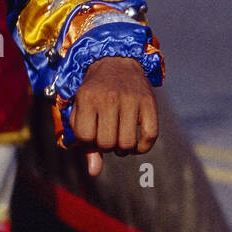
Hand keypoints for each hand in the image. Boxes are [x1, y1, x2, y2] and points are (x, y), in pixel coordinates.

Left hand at [70, 56, 157, 177]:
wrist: (116, 59)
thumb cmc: (95, 90)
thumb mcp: (81, 107)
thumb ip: (84, 140)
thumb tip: (94, 172)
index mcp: (87, 97)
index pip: (85, 137)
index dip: (87, 140)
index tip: (91, 131)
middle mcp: (109, 98)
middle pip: (106, 143)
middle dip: (106, 145)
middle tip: (107, 135)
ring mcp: (131, 99)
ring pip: (127, 144)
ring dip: (124, 149)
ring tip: (120, 138)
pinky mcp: (149, 102)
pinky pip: (150, 137)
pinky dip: (143, 147)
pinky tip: (136, 142)